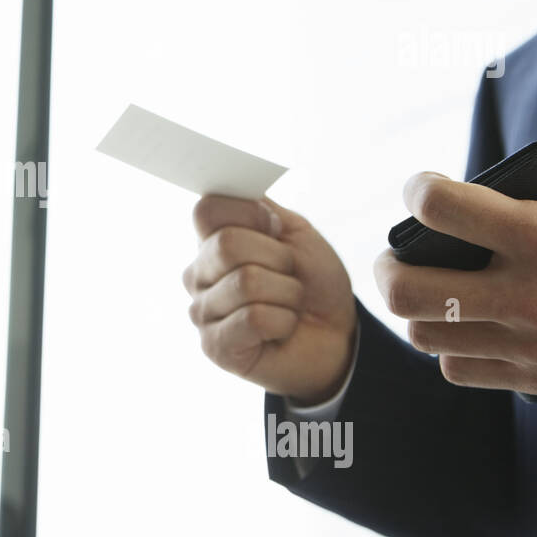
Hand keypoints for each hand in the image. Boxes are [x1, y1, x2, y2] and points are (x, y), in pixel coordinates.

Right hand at [183, 196, 356, 402]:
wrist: (337, 334)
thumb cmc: (313, 283)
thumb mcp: (295, 232)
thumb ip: (261, 207)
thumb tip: (237, 190)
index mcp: (211, 241)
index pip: (207, 209)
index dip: (250, 213)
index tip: (273, 229)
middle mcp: (198, 274)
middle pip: (227, 244)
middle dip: (278, 258)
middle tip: (289, 274)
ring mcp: (202, 311)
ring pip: (246, 282)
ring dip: (287, 293)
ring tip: (288, 305)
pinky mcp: (215, 346)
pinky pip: (254, 318)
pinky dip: (284, 321)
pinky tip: (280, 330)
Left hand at [373, 147, 536, 398]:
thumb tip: (504, 178)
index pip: (441, 210)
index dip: (419, 189)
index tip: (423, 188)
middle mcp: (527, 297)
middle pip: (407, 291)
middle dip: (388, 265)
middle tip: (398, 253)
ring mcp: (528, 345)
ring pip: (424, 336)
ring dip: (414, 308)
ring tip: (425, 288)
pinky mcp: (534, 378)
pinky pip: (457, 370)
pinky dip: (449, 346)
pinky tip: (462, 325)